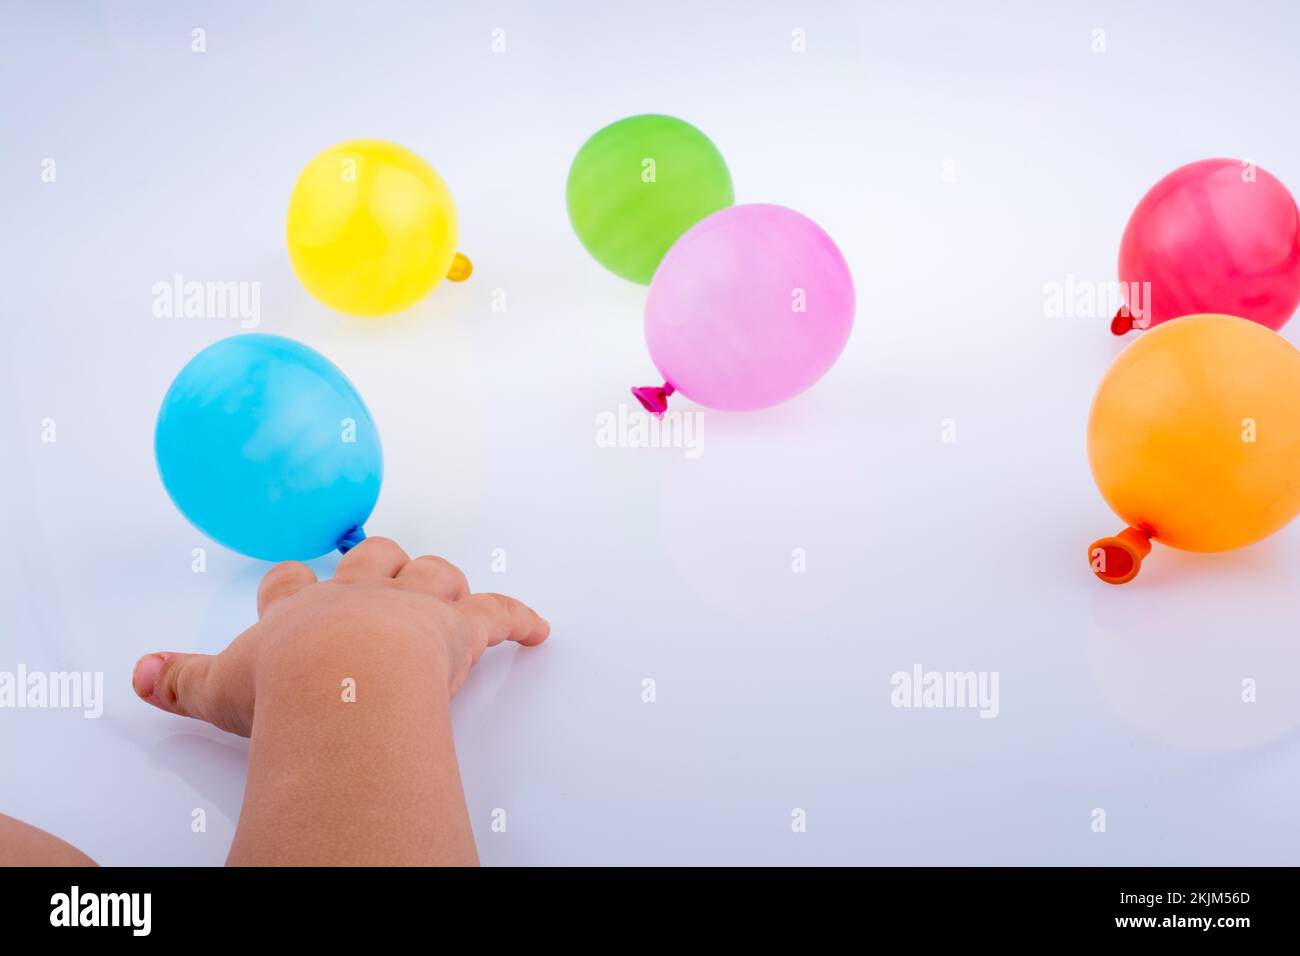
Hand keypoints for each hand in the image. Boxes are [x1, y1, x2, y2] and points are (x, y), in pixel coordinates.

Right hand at [131, 537, 549, 736]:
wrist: (342, 683)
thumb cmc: (284, 686)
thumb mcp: (216, 689)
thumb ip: (179, 680)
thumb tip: (140, 673)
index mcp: (302, 609)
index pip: (293, 583)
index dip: (294, 584)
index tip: (293, 583)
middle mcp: (360, 596)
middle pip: (373, 560)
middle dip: (377, 562)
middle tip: (378, 565)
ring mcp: (413, 608)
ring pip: (434, 575)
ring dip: (440, 582)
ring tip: (445, 592)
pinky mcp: (459, 629)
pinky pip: (498, 616)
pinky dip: (520, 621)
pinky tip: (537, 629)